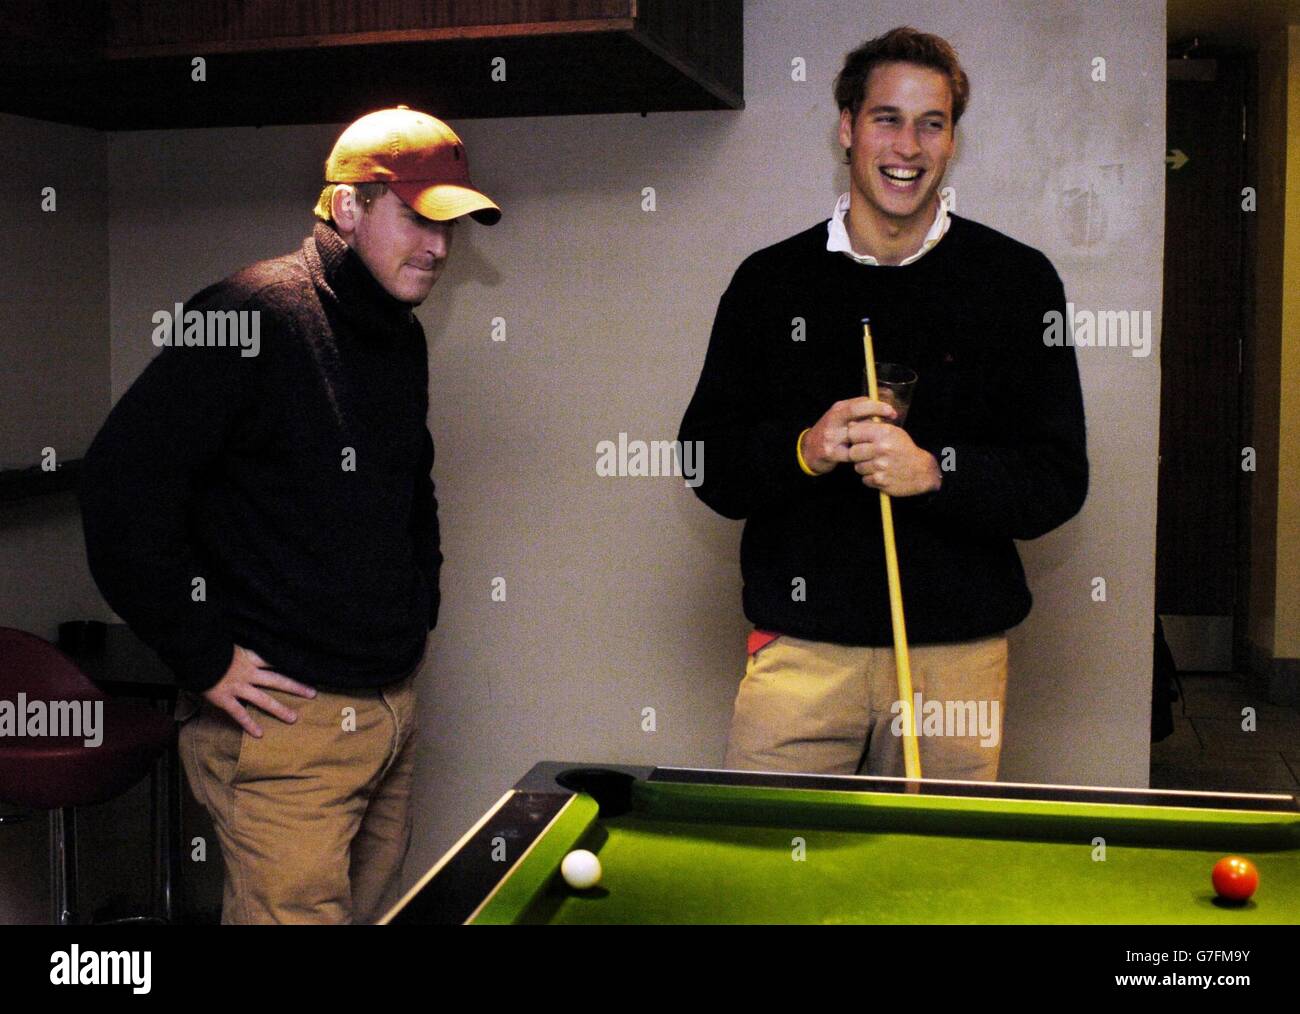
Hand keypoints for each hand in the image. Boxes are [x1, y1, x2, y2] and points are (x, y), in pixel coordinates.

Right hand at [201, 645, 316, 736]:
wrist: (194, 653)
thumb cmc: (208, 645)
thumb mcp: (228, 641)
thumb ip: (238, 646)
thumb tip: (241, 641)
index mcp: (248, 657)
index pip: (273, 660)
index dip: (289, 662)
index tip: (306, 666)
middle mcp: (248, 673)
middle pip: (277, 680)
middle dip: (295, 687)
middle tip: (312, 694)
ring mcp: (238, 687)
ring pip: (263, 700)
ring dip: (279, 709)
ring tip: (294, 719)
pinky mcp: (225, 698)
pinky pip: (239, 713)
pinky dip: (249, 724)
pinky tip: (259, 734)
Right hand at [800, 397, 897, 473]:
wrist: (809, 451)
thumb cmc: (831, 433)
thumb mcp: (841, 419)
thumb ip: (858, 414)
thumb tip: (882, 410)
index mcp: (838, 409)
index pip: (860, 401)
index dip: (878, 405)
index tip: (891, 411)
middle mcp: (833, 419)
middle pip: (856, 411)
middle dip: (876, 412)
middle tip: (892, 418)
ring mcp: (831, 436)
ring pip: (856, 433)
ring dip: (871, 437)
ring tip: (881, 441)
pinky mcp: (830, 452)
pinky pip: (852, 454)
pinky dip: (863, 455)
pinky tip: (870, 456)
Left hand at [847, 416, 941, 495]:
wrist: (922, 471)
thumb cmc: (903, 449)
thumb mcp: (891, 432)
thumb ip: (871, 427)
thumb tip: (849, 424)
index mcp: (884, 432)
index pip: (853, 432)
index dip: (854, 438)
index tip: (859, 441)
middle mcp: (882, 448)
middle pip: (852, 452)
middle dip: (857, 454)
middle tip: (867, 455)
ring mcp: (881, 465)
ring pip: (857, 467)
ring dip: (864, 467)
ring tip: (877, 464)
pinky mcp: (881, 480)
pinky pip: (864, 479)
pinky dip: (871, 478)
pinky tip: (881, 474)